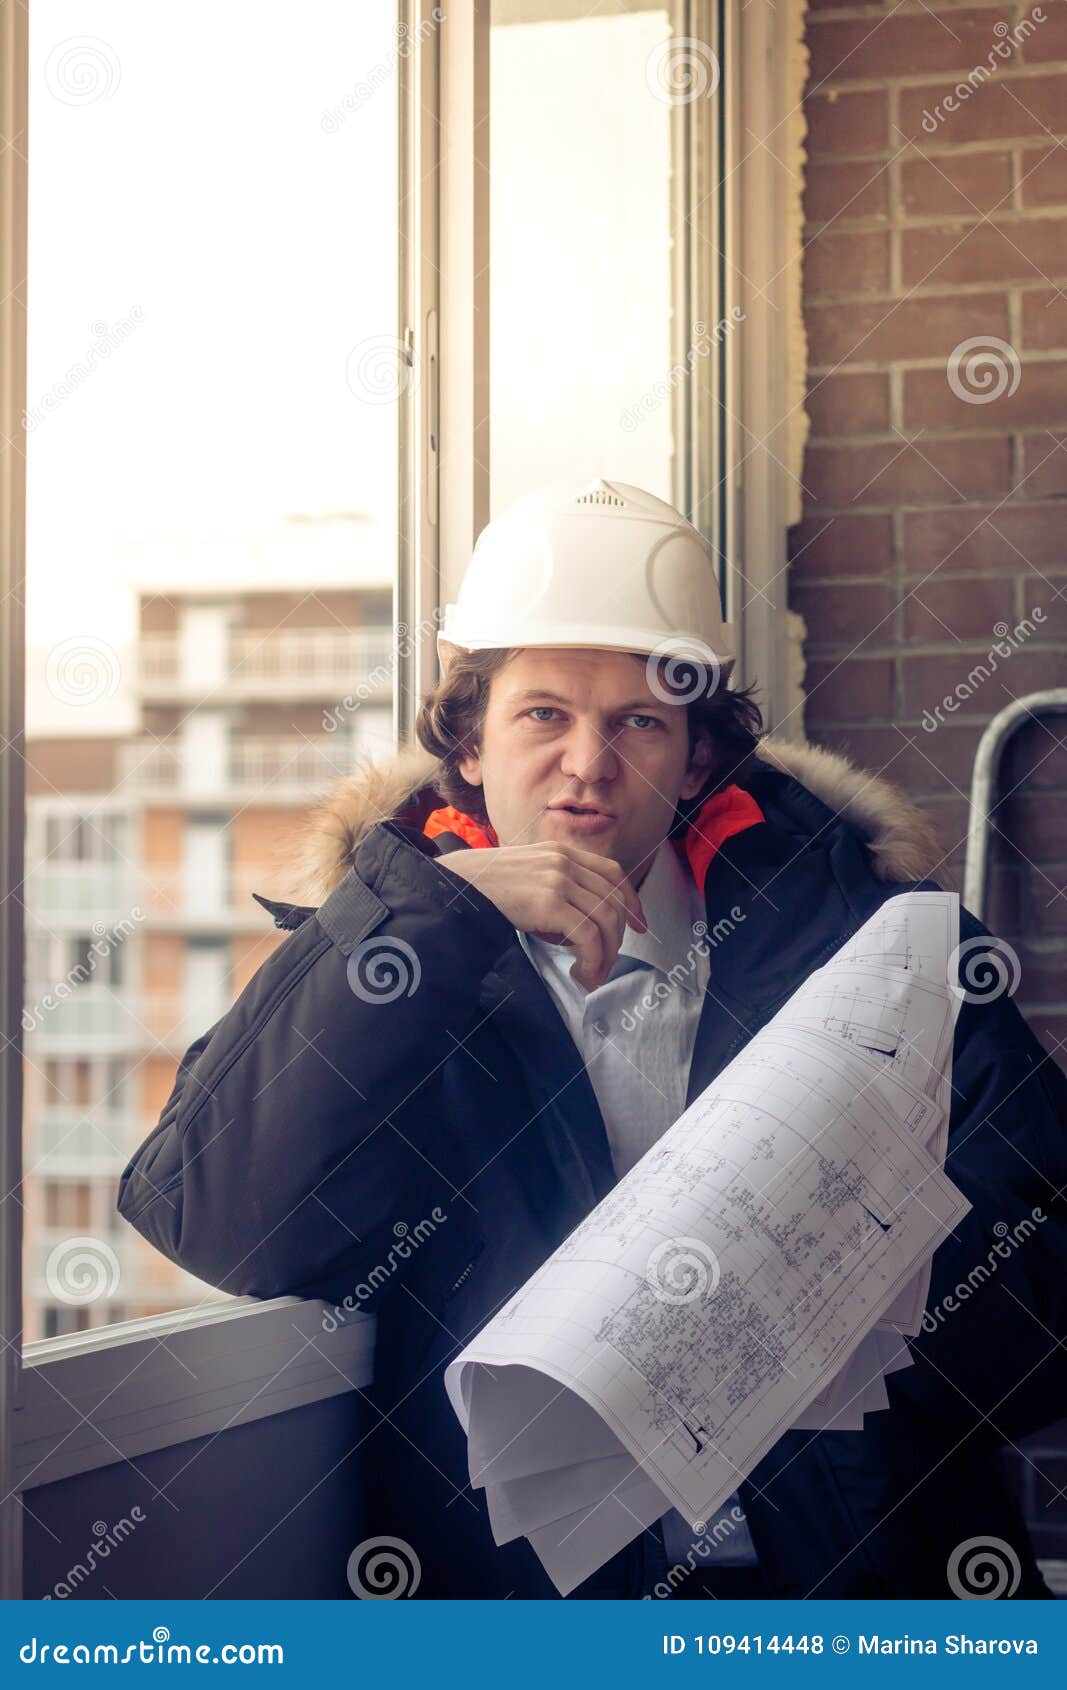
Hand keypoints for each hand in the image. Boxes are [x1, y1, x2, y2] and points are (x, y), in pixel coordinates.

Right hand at [437, 841, 646, 990]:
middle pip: (613, 901)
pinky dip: (593, 961)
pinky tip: (580, 974)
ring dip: (605, 956)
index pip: (612, 873)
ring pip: (606, 921)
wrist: (451, 887)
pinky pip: (589, 937)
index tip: (638, 926)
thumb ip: (555, 888)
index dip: (631, 901)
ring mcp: (558, 879)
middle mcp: (564, 861)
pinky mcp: (549, 902)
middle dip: (617, 939)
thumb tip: (580, 928)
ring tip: (590, 976)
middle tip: (604, 965)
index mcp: (560, 852)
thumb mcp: (526, 877)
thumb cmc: (482, 889)